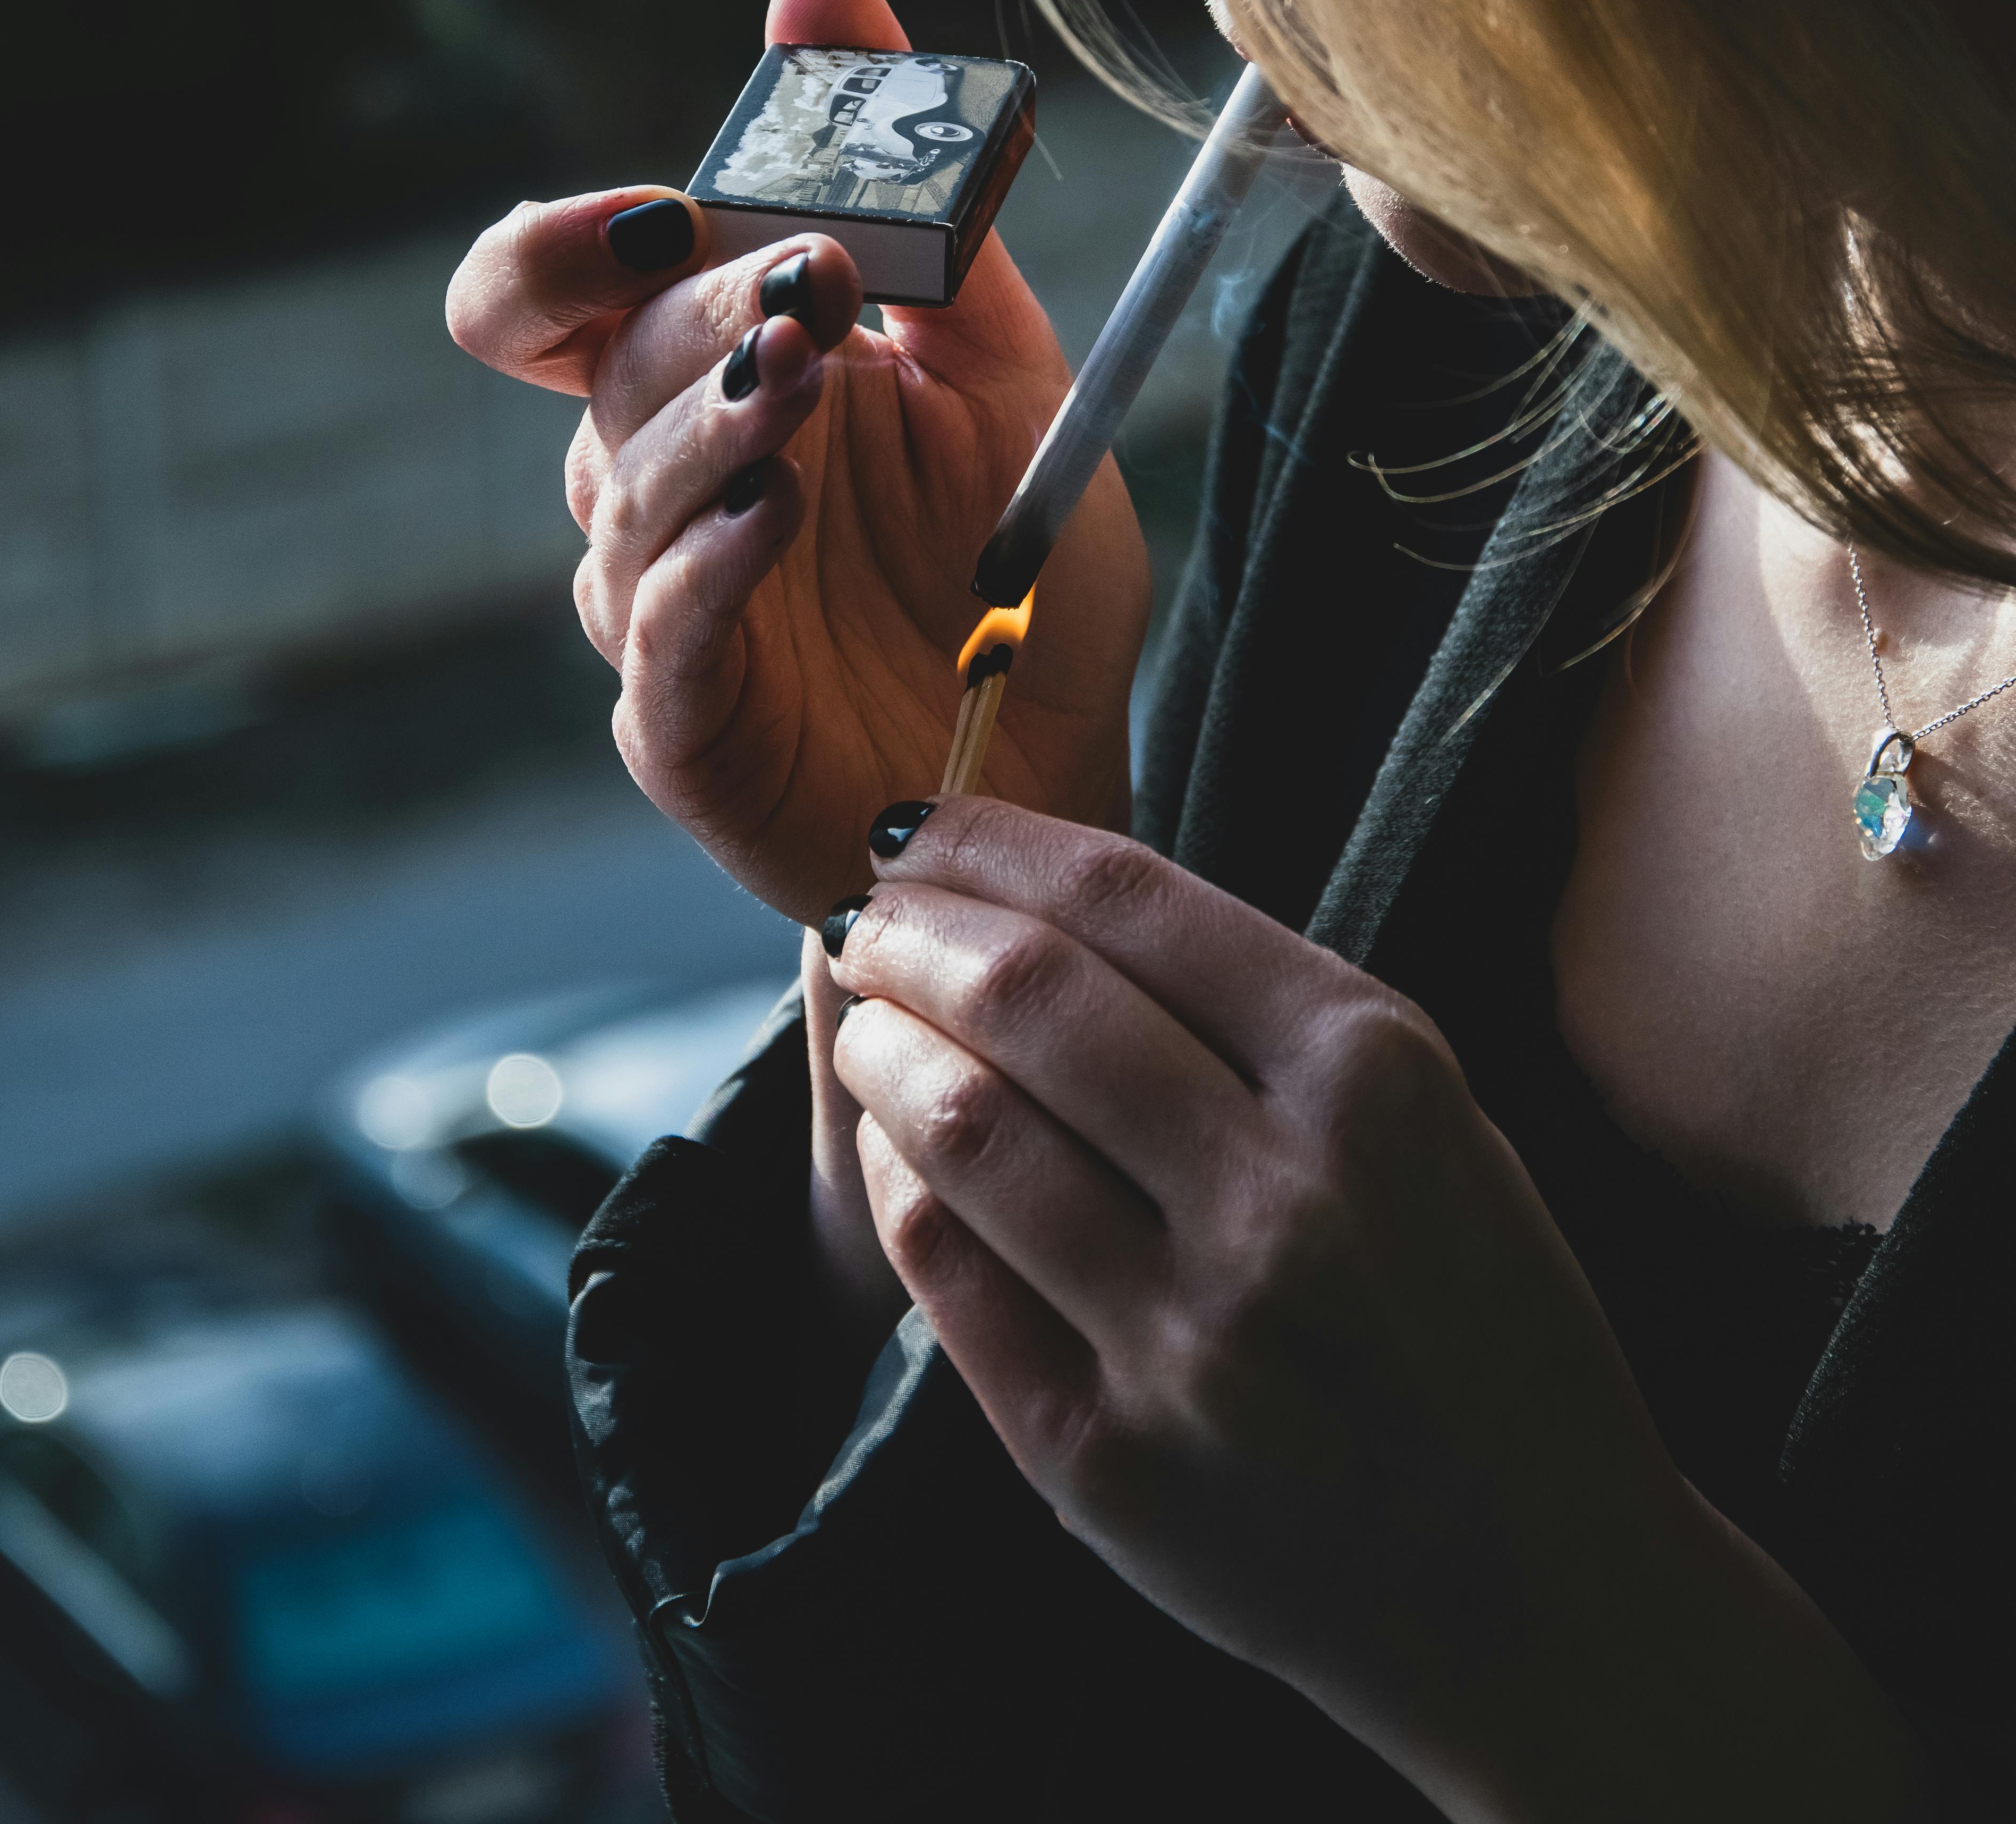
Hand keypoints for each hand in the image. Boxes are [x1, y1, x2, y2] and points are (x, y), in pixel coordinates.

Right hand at [445, 0, 1147, 920]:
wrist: (1048, 754)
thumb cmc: (1002, 558)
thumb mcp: (991, 352)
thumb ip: (910, 188)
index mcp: (685, 382)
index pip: (537, 291)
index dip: (565, 241)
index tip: (678, 202)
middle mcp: (644, 487)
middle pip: (599, 372)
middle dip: (697, 311)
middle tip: (805, 282)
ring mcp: (653, 612)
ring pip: (625, 496)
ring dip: (714, 421)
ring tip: (806, 375)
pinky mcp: (685, 727)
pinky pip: (665, 634)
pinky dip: (711, 564)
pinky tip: (775, 514)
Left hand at [824, 801, 1929, 1823]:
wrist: (1550, 1593)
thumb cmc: (1482, 1322)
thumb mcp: (1437, 1119)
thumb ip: (1266, 1012)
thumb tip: (1051, 900)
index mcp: (1374, 1076)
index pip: (1127, 897)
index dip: (993, 841)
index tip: (922, 825)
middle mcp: (1283, 1196)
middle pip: (1027, 996)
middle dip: (914, 931)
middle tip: (868, 913)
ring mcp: (1191, 1339)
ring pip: (967, 1127)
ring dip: (883, 1047)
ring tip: (868, 1022)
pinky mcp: (1110, 1465)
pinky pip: (951, 1279)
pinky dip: (901, 1187)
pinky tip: (898, 1152)